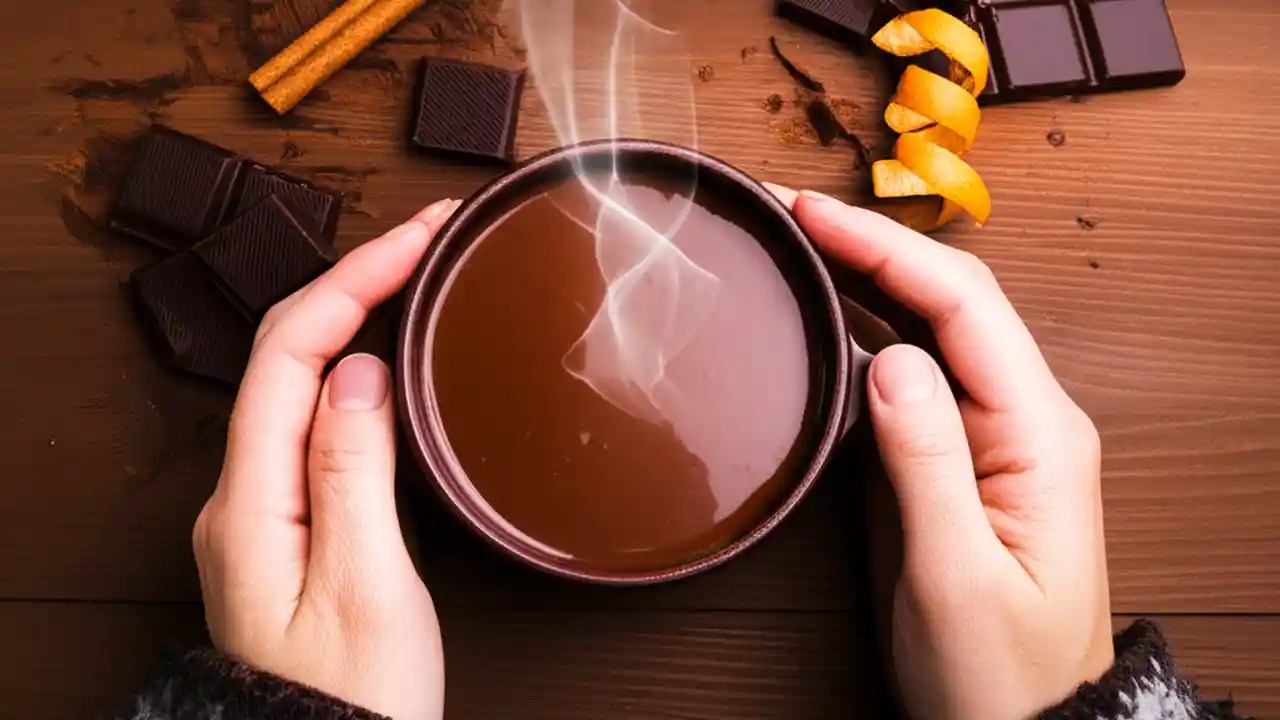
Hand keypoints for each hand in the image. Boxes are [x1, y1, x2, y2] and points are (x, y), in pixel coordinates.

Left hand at [193, 199, 460, 719]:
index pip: (288, 354)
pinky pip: (312, 419)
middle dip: (354, 278)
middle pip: (285, 352)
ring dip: (353, 314)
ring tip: (414, 273)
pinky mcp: (291, 522)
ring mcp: (263, 508)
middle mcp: (243, 496)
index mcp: (251, 504)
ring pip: (298, 380)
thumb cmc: (351, 705)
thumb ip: (352, 476)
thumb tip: (357, 372)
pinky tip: (386, 356)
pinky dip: (353, 366)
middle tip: (428, 238)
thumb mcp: (366, 591)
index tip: (419, 237)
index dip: (352, 279)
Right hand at [781, 189, 1112, 718]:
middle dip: (874, 245)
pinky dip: (872, 332)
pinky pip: (922, 375)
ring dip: (872, 279)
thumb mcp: (955, 577)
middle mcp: (1027, 421)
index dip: (886, 248)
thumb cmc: (999, 673)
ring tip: (804, 246)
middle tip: (792, 215)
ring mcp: (997, 437)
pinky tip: (833, 317)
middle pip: (952, 301)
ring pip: (935, 330)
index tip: (814, 216)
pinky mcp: (964, 458)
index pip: (965, 306)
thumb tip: (890, 360)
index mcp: (1041, 437)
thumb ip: (927, 462)